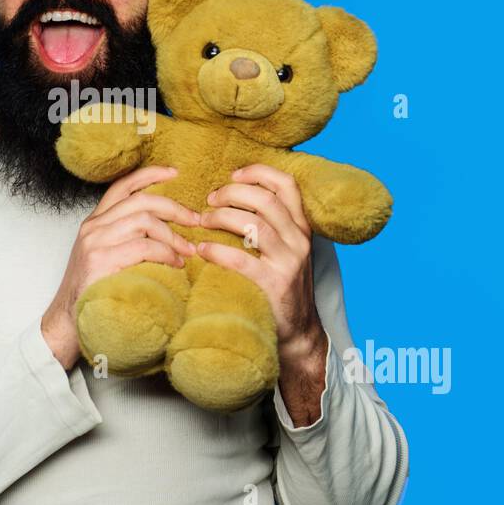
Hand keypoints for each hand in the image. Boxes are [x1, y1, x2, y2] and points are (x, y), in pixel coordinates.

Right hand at [41, 165, 199, 369]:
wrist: (67, 323)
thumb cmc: (94, 292)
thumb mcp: (107, 256)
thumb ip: (127, 238)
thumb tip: (168, 229)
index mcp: (95, 221)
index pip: (123, 185)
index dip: (150, 174)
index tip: (174, 173)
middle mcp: (93, 226)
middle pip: (141, 201)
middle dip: (174, 208)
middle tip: (195, 221)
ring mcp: (95, 242)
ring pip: (144, 221)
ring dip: (173, 235)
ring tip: (188, 250)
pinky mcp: (100, 261)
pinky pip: (143, 247)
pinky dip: (165, 253)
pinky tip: (176, 264)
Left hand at [197, 164, 323, 361]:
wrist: (296, 332)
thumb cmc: (280, 284)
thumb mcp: (284, 249)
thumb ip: (269, 224)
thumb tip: (232, 195)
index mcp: (301, 226)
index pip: (286, 184)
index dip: (258, 172)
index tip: (233, 175)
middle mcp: (299, 240)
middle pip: (265, 200)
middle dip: (232, 193)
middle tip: (210, 200)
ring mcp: (289, 262)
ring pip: (254, 225)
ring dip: (222, 217)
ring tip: (202, 221)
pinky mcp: (275, 284)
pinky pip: (242, 260)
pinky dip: (218, 250)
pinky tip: (202, 249)